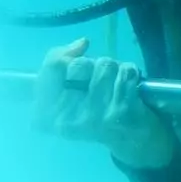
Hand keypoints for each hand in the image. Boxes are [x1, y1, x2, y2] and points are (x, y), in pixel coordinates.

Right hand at [34, 38, 177, 170]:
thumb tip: (82, 43)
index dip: (64, 56)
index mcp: (49, 115)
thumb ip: (60, 62)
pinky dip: (131, 74)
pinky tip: (130, 88)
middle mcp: (68, 118)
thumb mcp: (67, 91)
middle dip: (92, 64)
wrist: (130, 138)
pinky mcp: (121, 111)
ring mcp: (96, 116)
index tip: (75, 58)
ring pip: (104, 65)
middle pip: (79, 64)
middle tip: (99, 79)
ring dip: (114, 68)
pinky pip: (126, 72)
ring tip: (115, 84)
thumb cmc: (94, 109)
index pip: (52, 67)